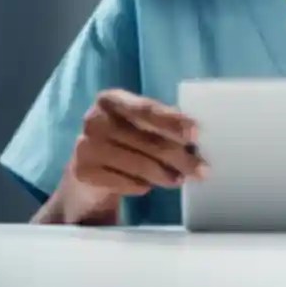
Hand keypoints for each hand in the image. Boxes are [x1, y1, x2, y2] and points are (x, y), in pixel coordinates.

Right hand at [48, 89, 206, 224]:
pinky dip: (142, 186)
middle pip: (148, 141)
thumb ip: (160, 125)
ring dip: (166, 175)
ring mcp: (85, 147)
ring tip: (180, 179)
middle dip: (180, 157)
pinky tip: (148, 186)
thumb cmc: (123, 144)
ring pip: (140, 165)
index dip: (173, 121)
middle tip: (202, 169)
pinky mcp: (83, 173)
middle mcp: (94, 119)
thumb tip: (195, 140)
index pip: (147, 109)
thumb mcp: (137, 126)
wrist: (86, 174)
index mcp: (111, 99)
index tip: (196, 134)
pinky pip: (126, 183)